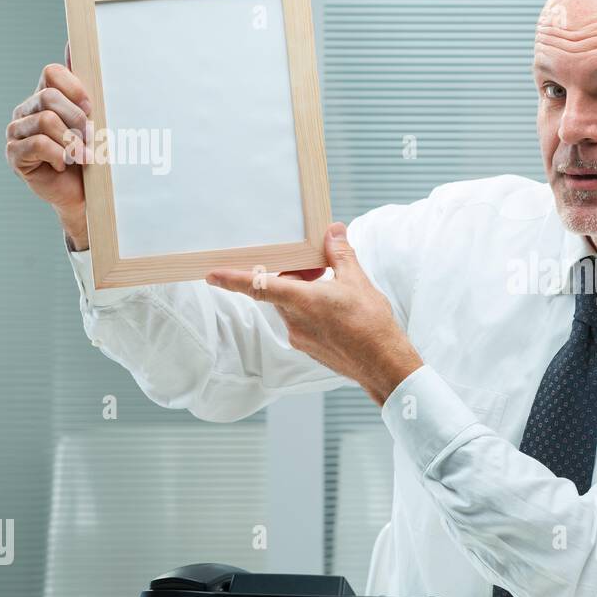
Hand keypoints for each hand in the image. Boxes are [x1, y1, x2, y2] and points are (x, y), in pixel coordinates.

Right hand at [5, 43, 91, 249]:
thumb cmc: (89, 156)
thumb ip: (83, 85)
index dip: (75, 87)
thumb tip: (74, 42)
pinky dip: (59, 154)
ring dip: (72, 140)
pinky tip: (64, 165)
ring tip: (83, 156)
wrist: (84, 195)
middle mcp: (26, 111)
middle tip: (92, 138)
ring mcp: (16, 132)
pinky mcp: (15, 154)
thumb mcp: (93, 120)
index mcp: (44, 97)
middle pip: (49, 97)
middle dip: (77, 119)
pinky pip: (38, 144)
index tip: (92, 108)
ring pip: (46, 120)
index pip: (52, 73)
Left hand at [206, 223, 423, 405]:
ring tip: (333, 288)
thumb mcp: (357, 281)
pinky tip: (336, 309)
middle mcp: (295, 321)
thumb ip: (340, 254)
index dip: (232, 279)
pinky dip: (311, 311)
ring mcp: (300, 338)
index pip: (258, 285)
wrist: (384, 364)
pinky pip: (300, 323)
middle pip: (278, 291)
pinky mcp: (309, 349)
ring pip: (290, 307)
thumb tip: (333, 232)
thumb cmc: (372, 325)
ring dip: (304, 293)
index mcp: (303, 300)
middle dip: (293, 275)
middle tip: (320, 267)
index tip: (212, 275)